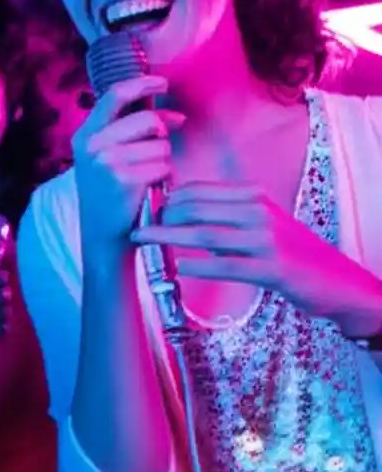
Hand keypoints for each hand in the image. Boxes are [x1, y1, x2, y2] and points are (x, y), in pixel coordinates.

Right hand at [71, 76, 184, 246]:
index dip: (141, 84)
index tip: (162, 82)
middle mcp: (92, 144)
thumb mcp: (109, 157)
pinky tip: (148, 190)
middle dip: (160, 135)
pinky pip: (163, 166)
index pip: (114, 95)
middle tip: (154, 152)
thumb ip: (133, 131)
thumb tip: (176, 117)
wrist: (101, 235)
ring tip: (145, 177)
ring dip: (163, 161)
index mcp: (86, 134)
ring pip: (160, 146)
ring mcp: (107, 161)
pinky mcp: (124, 179)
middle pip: (147, 121)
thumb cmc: (110, 192)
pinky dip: (164, 179)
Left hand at [131, 182, 381, 335]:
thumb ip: (224, 216)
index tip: (142, 207)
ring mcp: (267, 240)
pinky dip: (200, 265)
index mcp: (252, 198)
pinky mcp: (273, 269)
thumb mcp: (259, 223)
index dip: (167, 198)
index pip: (200, 191)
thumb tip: (177, 211)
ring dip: (169, 237)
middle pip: (198, 209)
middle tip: (136, 226)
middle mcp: (259, 213)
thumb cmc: (288, 252)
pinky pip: (229, 266)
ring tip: (142, 239)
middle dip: (162, 216)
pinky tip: (178, 266)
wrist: (335, 280)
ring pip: (207, 234)